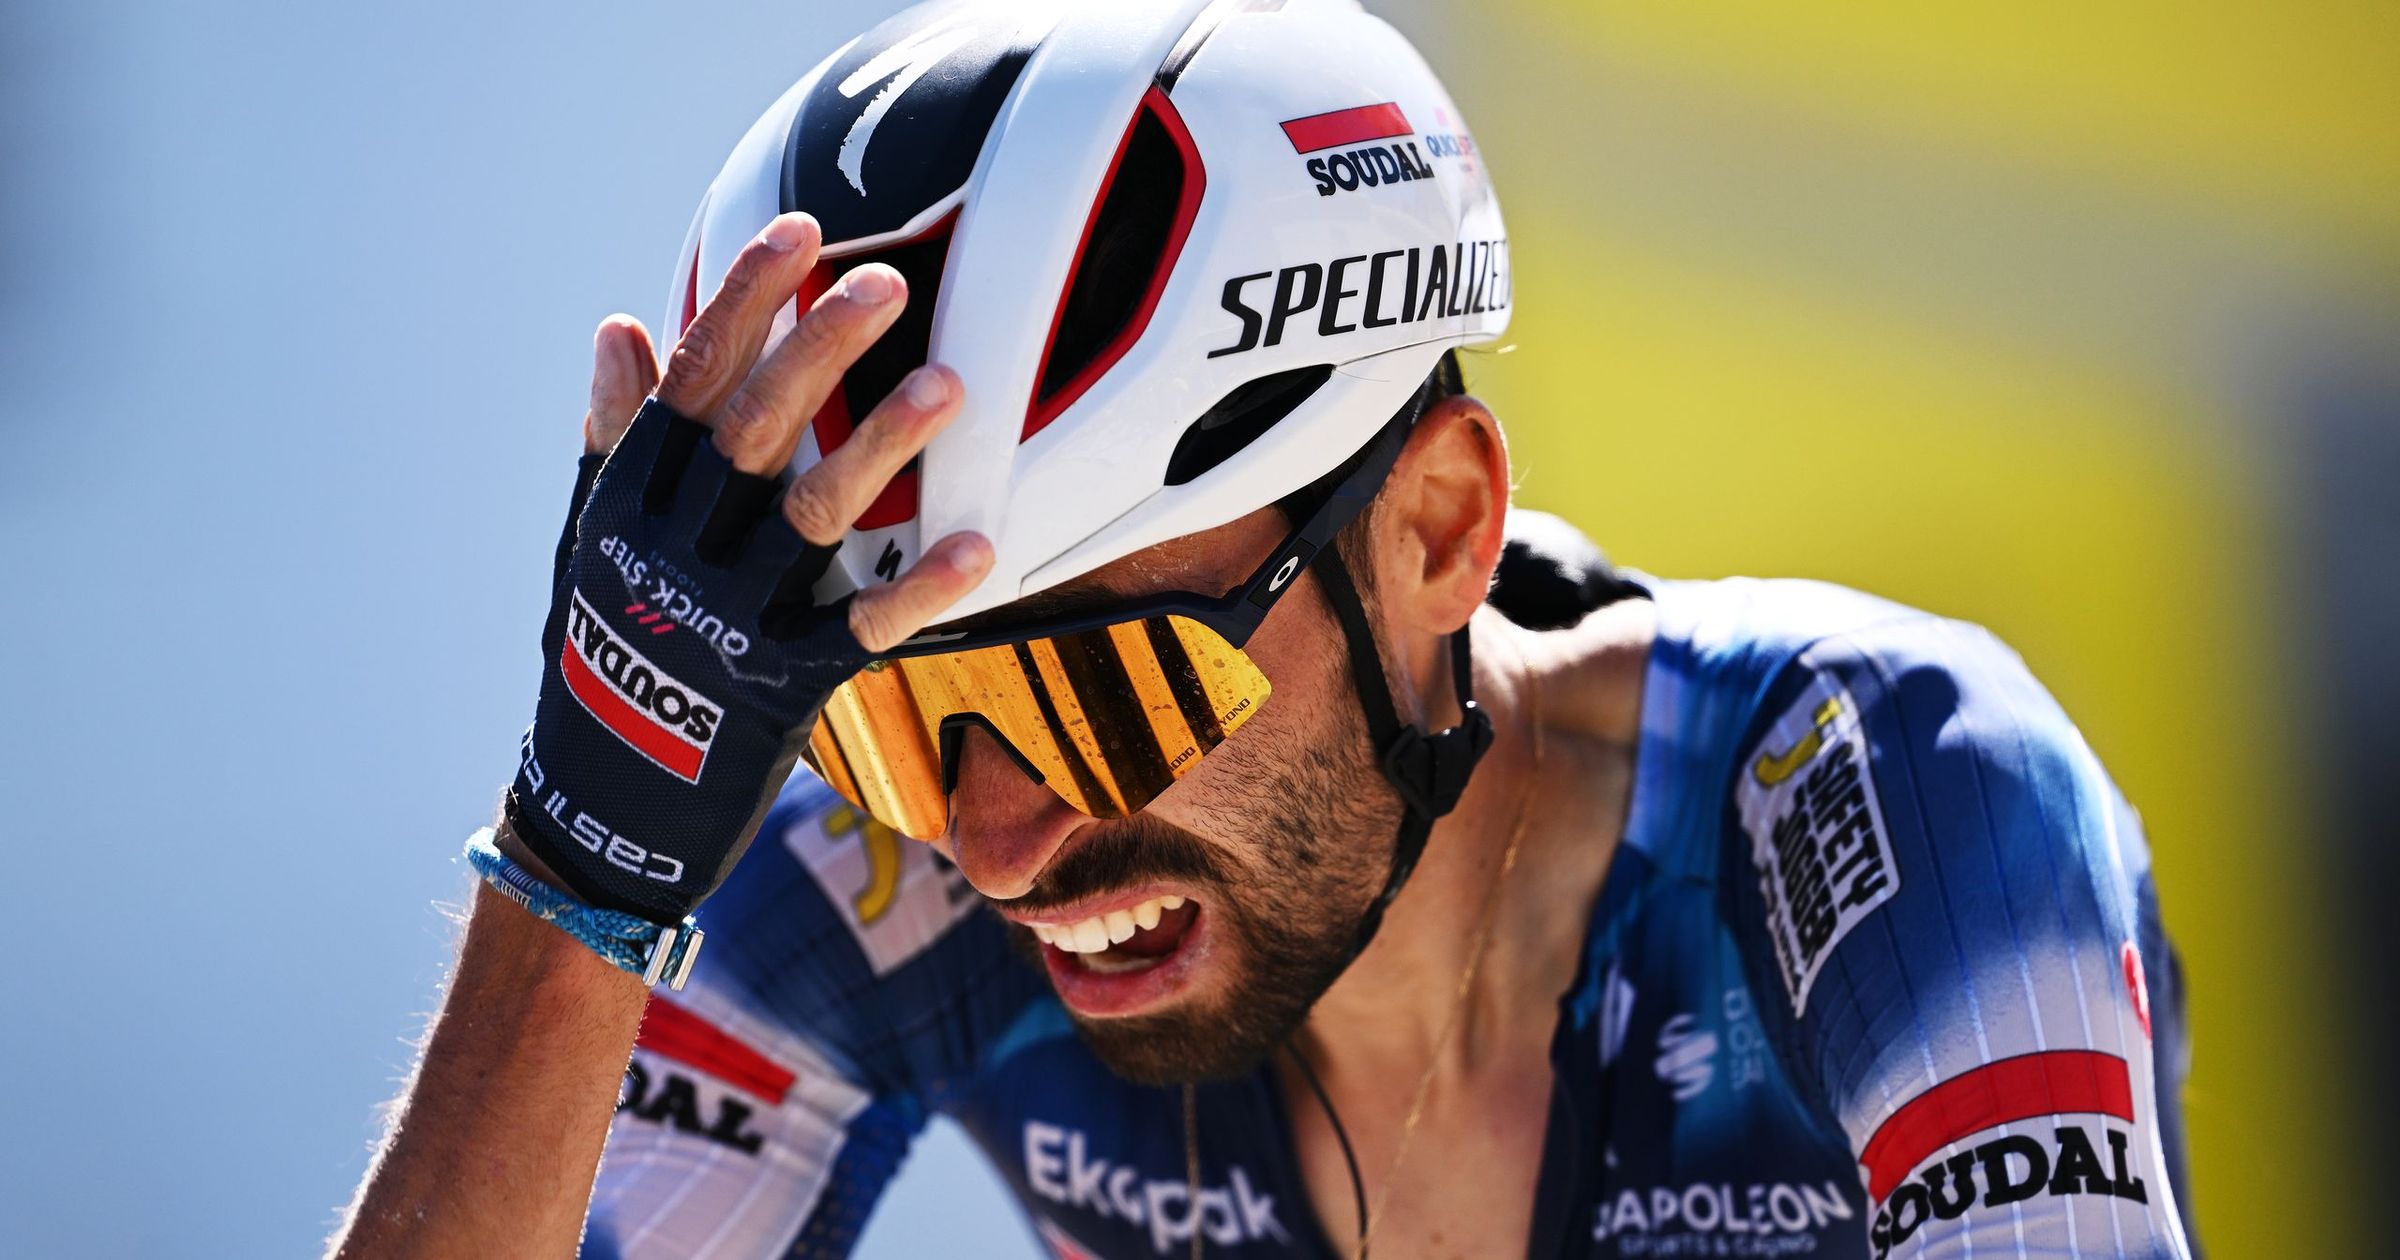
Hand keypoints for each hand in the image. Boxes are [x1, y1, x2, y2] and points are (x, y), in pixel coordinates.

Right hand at [504, 213, 992, 923]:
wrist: (598, 814)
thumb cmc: (601, 657)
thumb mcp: (588, 545)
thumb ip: (614, 439)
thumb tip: (622, 325)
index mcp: (628, 506)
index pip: (692, 383)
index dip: (744, 303)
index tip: (800, 232)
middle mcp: (673, 553)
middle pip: (754, 432)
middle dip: (819, 349)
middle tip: (889, 282)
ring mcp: (727, 621)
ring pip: (810, 517)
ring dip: (879, 447)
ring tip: (949, 384)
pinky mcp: (781, 688)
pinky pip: (861, 628)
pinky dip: (920, 589)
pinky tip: (979, 549)